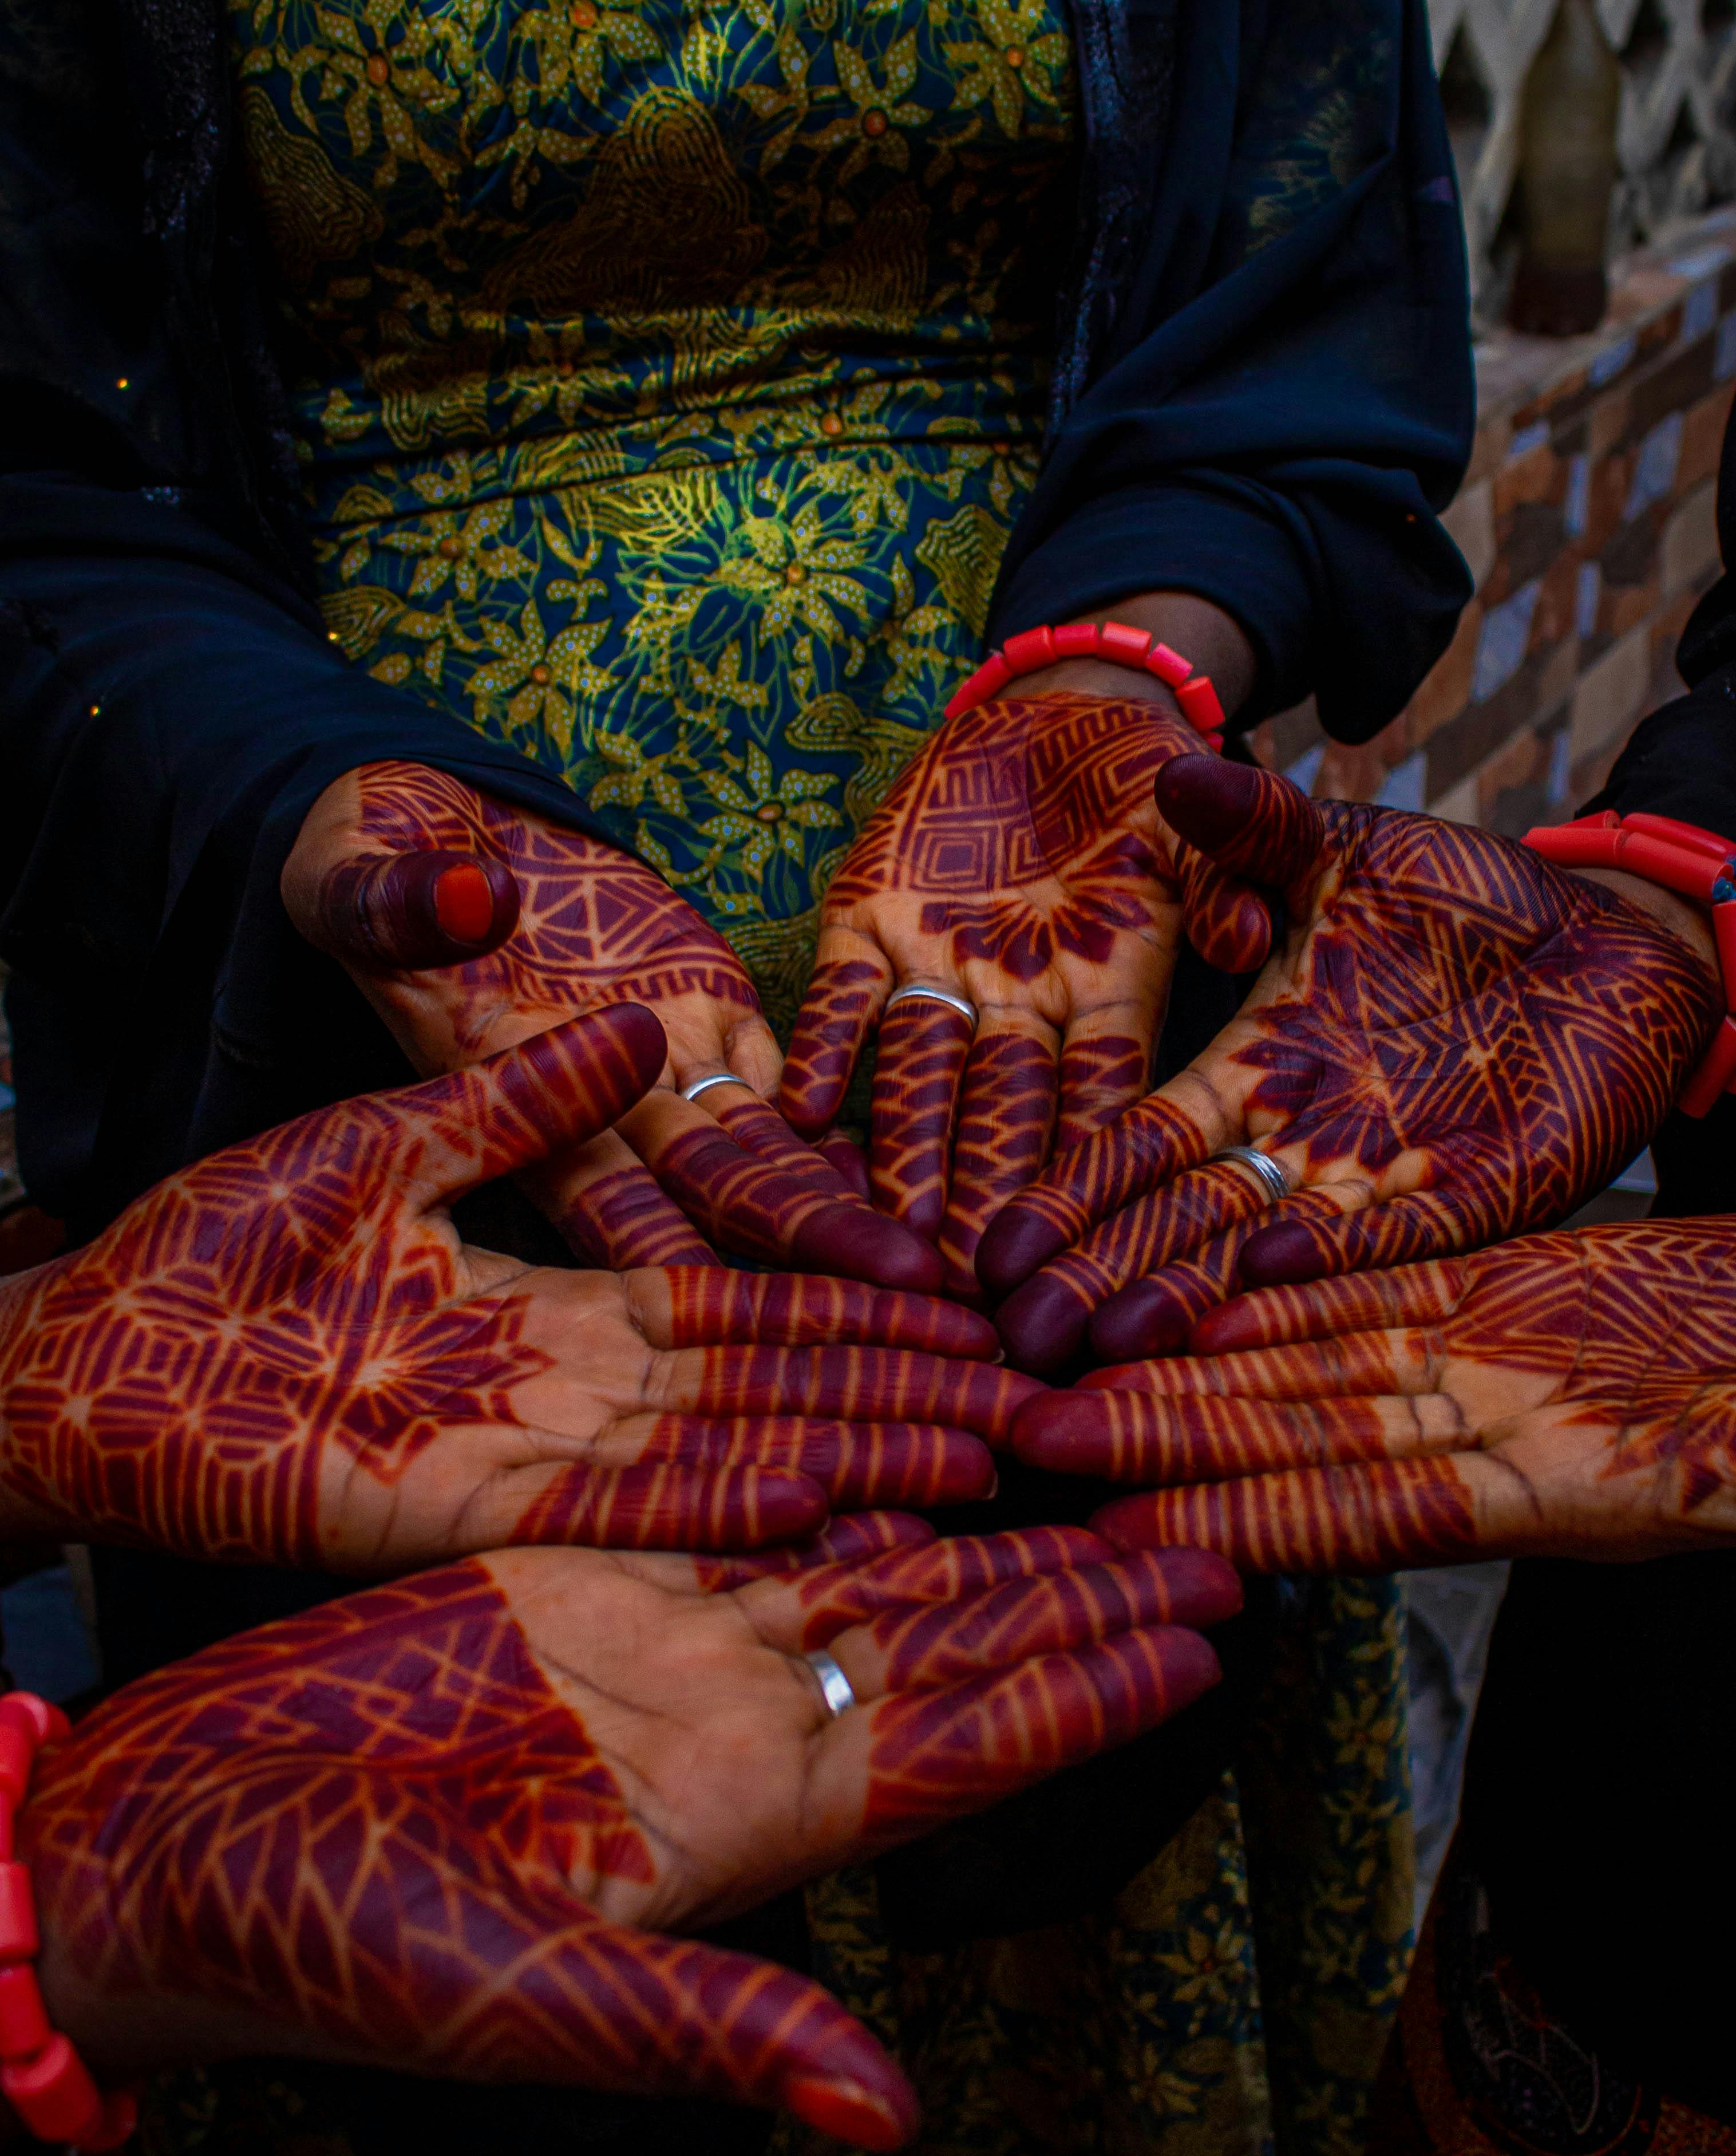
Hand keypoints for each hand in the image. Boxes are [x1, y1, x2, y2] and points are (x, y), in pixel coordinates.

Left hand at [0, 1005, 1029, 1569]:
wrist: (87, 1344)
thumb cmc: (220, 1238)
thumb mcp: (390, 1137)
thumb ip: (522, 1092)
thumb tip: (644, 1021)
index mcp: (555, 1285)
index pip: (739, 1277)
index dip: (847, 1278)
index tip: (952, 1274)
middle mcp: (564, 1374)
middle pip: (764, 1375)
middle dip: (896, 1384)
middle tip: (1029, 1386)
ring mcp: (519, 1441)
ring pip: (719, 1445)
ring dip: (848, 1452)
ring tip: (980, 1452)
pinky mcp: (460, 1502)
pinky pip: (616, 1506)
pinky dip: (716, 1505)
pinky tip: (819, 1500)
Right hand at [23, 1518, 1235, 2144]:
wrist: (183, 1844)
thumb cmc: (333, 1945)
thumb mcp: (533, 2004)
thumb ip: (718, 2035)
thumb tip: (891, 2122)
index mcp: (743, 1829)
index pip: (961, 1754)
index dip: (1086, 1696)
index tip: (1209, 1638)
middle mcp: (732, 1731)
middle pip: (950, 1645)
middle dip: (1081, 1588)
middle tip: (1217, 1519)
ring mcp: (667, 1646)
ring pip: (871, 1565)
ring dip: (991, 1518)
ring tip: (1107, 1453)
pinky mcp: (593, 1572)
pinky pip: (752, 1502)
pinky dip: (848, 1462)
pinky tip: (935, 1422)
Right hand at [284, 761, 937, 1289]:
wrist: (417, 817)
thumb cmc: (363, 854)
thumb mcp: (354, 867)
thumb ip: (397, 901)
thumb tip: (465, 902)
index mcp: (493, 1104)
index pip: (603, 1206)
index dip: (678, 1267)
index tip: (761, 1337)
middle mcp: (594, 1114)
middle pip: (718, 1213)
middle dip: (815, 1278)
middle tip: (927, 1338)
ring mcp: (660, 1070)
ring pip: (771, 1165)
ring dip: (857, 1225)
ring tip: (962, 1297)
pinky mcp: (711, 1010)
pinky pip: (791, 1084)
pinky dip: (851, 1132)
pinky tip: (933, 1184)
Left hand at [780, 691, 1269, 1299]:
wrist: (1056, 705)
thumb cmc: (1144, 773)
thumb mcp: (1198, 823)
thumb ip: (1226, 878)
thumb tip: (1255, 944)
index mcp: (1111, 997)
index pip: (1104, 1104)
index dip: (1093, 1178)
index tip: (1088, 1259)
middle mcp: (1020, 1008)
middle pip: (1003, 1122)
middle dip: (986, 1206)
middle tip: (967, 1297)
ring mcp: (940, 969)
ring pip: (916, 1083)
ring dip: (899, 1158)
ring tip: (878, 1237)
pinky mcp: (866, 920)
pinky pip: (838, 997)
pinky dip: (818, 1050)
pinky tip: (793, 1112)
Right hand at [978, 757, 1719, 1371]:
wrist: (1610, 936)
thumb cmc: (1462, 899)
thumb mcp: (1342, 849)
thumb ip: (1255, 830)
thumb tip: (1173, 773)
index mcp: (1255, 1064)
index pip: (1139, 1141)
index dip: (1068, 1191)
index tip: (990, 1243)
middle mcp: (1305, 1137)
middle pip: (1180, 1218)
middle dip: (1099, 1277)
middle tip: (1018, 1340)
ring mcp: (1391, 1172)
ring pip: (1267, 1251)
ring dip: (1191, 1295)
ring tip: (1114, 1338)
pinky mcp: (1486, 1188)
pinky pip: (1400, 1235)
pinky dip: (1332, 1258)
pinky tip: (1262, 1275)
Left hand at [1011, 1199, 1735, 1722]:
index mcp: (1583, 1492)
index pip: (1377, 1514)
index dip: (1246, 1522)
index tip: (1115, 1536)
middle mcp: (1517, 1430)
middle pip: (1296, 1435)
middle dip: (1153, 1441)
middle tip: (1004, 1439)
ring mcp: (1516, 1349)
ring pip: (1312, 1355)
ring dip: (1181, 1363)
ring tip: (1045, 1361)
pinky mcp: (1540, 1273)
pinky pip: (1384, 1275)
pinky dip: (1281, 1278)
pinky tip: (1180, 1270)